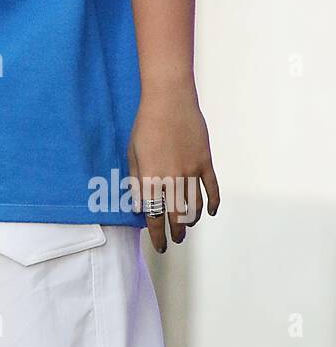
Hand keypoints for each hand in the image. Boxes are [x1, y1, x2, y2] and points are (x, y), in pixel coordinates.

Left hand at [127, 87, 219, 252]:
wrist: (169, 101)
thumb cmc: (145, 126)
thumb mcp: (133, 154)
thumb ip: (137, 181)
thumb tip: (141, 206)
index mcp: (151, 178)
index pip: (154, 216)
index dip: (157, 235)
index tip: (159, 245)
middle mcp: (172, 179)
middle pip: (176, 217)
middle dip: (176, 233)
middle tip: (175, 241)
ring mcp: (191, 170)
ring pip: (195, 206)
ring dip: (191, 221)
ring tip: (188, 227)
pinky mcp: (205, 162)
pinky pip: (212, 188)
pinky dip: (212, 203)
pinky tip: (209, 212)